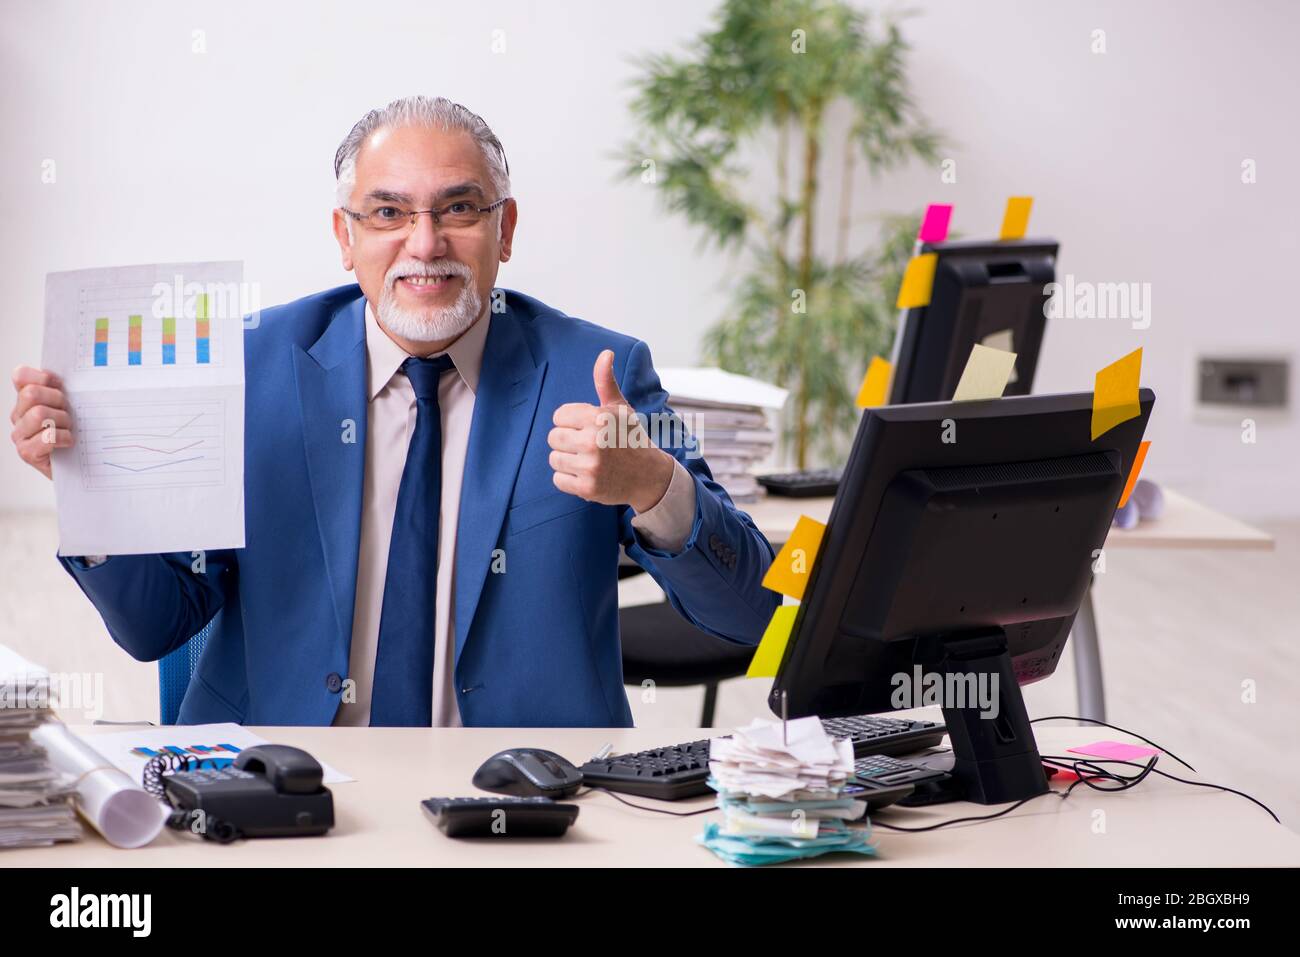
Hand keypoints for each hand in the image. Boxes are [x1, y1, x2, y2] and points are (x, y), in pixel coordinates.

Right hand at [10, 366, 71, 480]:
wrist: (83, 467)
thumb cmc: (79, 434)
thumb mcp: (74, 406)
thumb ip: (65, 389)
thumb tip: (66, 375)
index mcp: (26, 400)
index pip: (21, 376)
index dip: (44, 377)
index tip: (61, 386)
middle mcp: (18, 415)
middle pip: (31, 394)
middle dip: (58, 400)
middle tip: (69, 412)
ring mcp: (20, 435)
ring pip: (39, 414)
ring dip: (62, 421)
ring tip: (70, 429)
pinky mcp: (27, 453)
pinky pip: (46, 436)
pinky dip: (63, 437)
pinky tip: (69, 442)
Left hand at [549, 350, 673, 512]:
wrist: (650, 476)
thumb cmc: (631, 438)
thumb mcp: (621, 408)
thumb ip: (606, 382)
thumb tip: (605, 353)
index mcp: (600, 417)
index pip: (559, 416)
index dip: (571, 422)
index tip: (588, 428)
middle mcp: (594, 440)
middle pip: (553, 438)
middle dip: (567, 442)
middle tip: (588, 447)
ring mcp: (591, 466)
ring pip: (554, 459)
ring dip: (567, 461)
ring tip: (588, 461)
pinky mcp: (587, 488)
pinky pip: (558, 479)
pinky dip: (569, 480)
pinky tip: (587, 475)